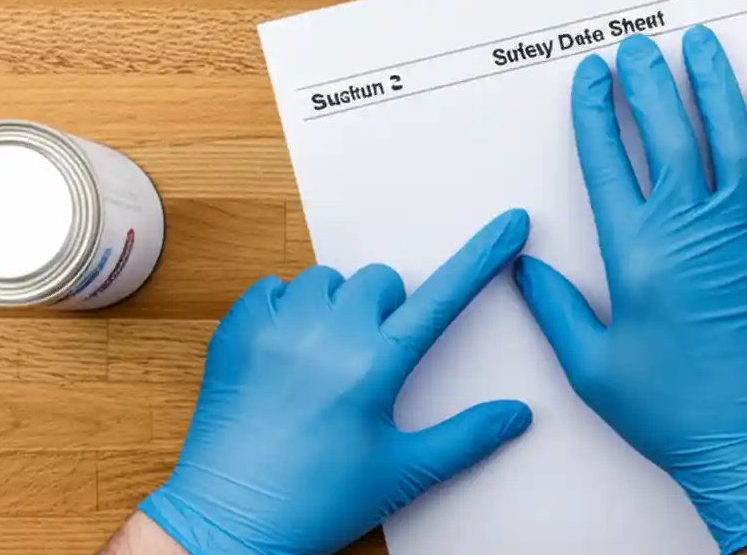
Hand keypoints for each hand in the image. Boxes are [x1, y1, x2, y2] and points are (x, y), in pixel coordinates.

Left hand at [140, 210, 532, 554]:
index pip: (444, 297)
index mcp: (375, 365)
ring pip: (325, 280)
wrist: (230, 521)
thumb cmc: (316, 501)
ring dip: (335, 305)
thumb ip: (466, 437)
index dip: (482, 256)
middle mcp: (328, 334)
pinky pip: (272, 288)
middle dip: (385, 308)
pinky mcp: (236, 331)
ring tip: (326, 358)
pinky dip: (285, 308)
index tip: (509, 226)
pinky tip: (287, 352)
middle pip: (379, 280)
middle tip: (372, 357)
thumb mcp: (403, 472)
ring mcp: (278, 328)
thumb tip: (517, 415)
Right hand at [514, 28, 746, 553]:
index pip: (608, 161)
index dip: (597, 112)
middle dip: (650, 81)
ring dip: (713, 84)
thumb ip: (554, 307)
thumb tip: (526, 265)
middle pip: (668, 132)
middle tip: (639, 48)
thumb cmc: (668, 408)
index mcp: (636, 254)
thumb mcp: (589, 365)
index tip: (592, 78)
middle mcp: (689, 230)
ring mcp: (742, 232)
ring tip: (702, 45)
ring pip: (728, 136)